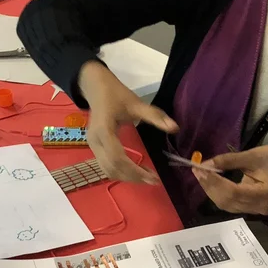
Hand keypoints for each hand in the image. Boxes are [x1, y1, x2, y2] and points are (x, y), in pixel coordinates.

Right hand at [78, 60, 177, 184]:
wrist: (96, 87)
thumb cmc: (116, 94)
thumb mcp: (136, 103)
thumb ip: (155, 116)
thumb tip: (175, 128)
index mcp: (104, 130)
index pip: (117, 157)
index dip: (135, 170)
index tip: (153, 176)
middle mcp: (95, 141)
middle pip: (112, 168)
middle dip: (133, 177)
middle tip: (153, 181)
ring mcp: (92, 146)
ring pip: (108, 170)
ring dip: (127, 177)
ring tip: (147, 178)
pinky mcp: (94, 148)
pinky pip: (106, 166)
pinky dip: (121, 172)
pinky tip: (136, 171)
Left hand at [192, 145, 267, 215]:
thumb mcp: (250, 155)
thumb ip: (227, 161)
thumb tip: (204, 165)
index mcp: (266, 193)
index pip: (235, 191)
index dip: (215, 182)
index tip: (200, 169)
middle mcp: (262, 206)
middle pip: (228, 200)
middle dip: (210, 186)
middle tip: (197, 170)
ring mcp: (256, 211)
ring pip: (226, 204)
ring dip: (210, 190)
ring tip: (200, 174)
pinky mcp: (250, 209)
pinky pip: (229, 204)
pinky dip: (217, 193)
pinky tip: (209, 182)